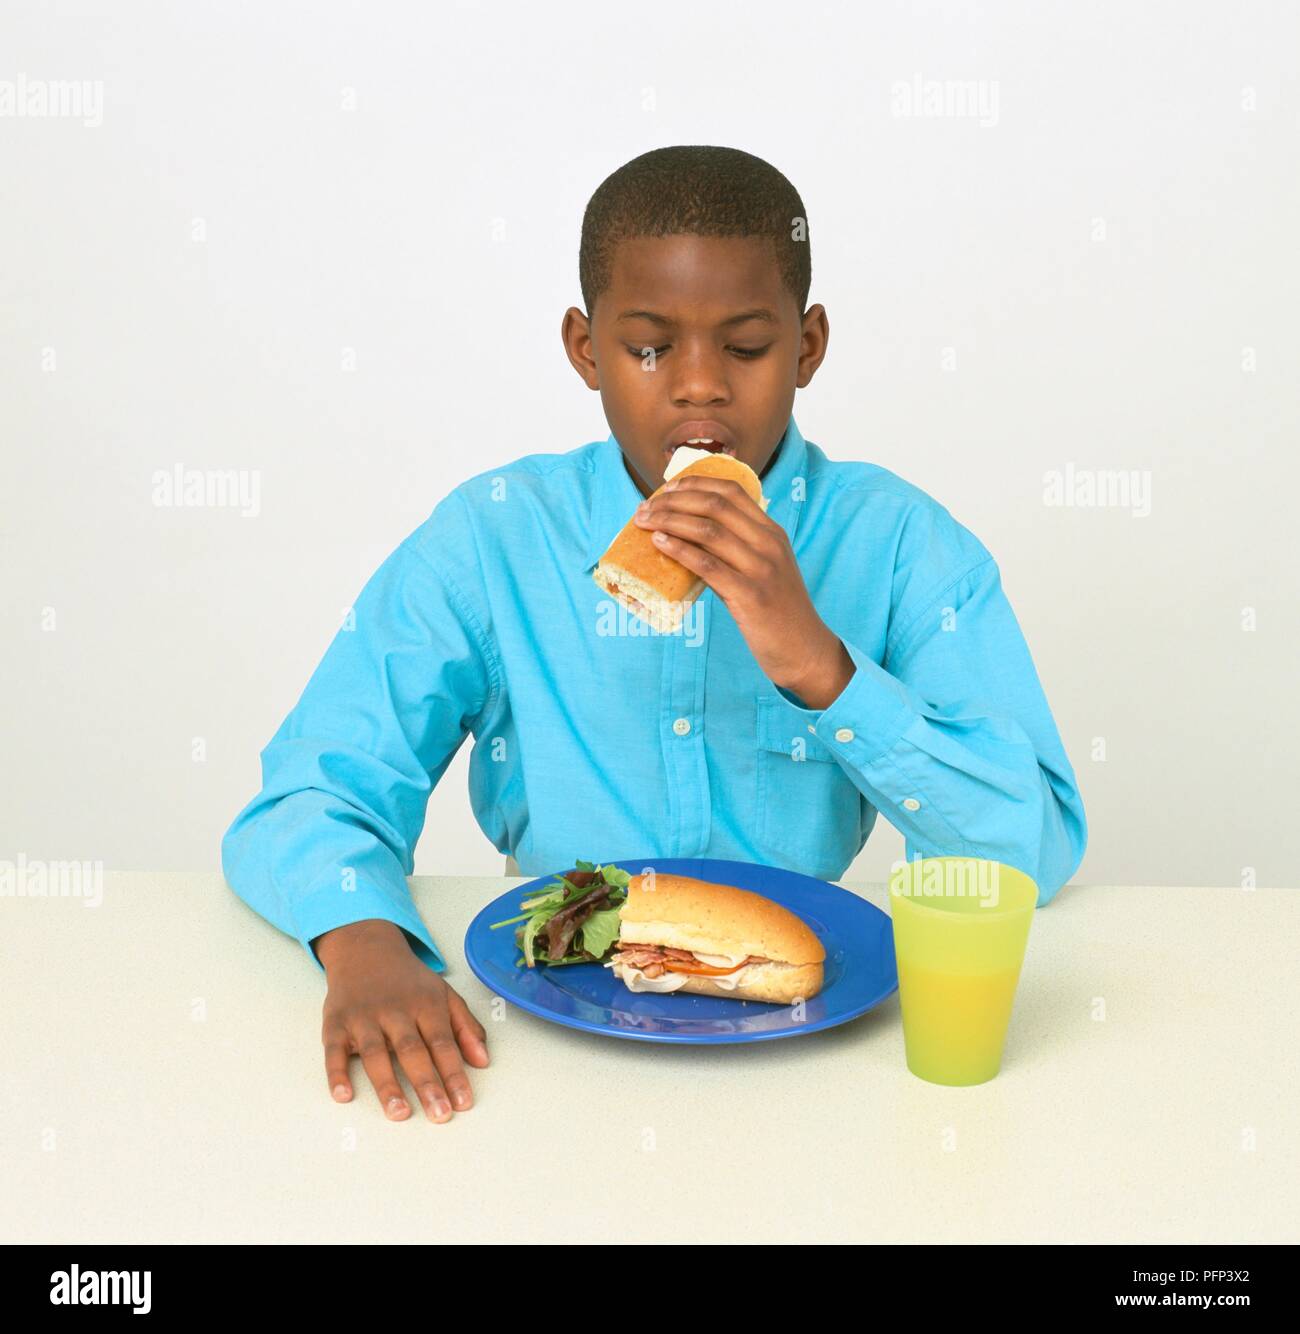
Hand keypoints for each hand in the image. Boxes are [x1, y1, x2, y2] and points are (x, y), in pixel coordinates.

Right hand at [314, 918, 488, 1122]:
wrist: (366, 949)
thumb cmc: (409, 981)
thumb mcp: (444, 994)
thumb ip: (466, 1027)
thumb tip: (483, 1060)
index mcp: (425, 1004)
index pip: (443, 1043)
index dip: (454, 1073)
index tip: (464, 1102)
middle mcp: (395, 1011)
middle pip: (412, 1050)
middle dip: (427, 1084)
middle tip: (439, 1114)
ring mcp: (363, 1017)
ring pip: (375, 1053)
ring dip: (387, 1084)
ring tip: (399, 1112)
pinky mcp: (336, 1023)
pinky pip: (334, 1050)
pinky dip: (336, 1073)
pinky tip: (343, 1095)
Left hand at [633, 475, 854, 706]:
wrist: (805, 649)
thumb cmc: (778, 611)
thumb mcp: (765, 569)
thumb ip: (737, 550)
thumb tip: (689, 537)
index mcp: (772, 532)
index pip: (732, 491)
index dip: (695, 484)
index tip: (667, 489)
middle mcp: (769, 544)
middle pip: (715, 506)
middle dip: (673, 501)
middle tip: (644, 508)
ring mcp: (762, 568)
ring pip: (708, 531)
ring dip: (669, 522)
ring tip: (644, 523)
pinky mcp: (751, 596)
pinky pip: (708, 565)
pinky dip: (680, 550)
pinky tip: (660, 544)